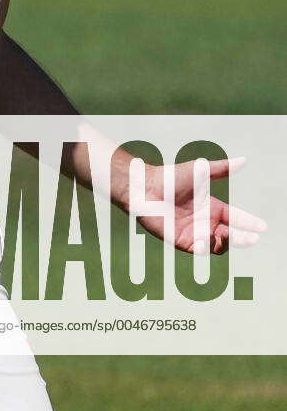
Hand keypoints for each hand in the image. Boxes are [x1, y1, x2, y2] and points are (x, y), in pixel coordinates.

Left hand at [140, 158, 265, 255]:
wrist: (146, 188)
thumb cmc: (170, 177)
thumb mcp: (199, 171)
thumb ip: (222, 168)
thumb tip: (244, 160)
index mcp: (212, 207)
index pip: (236, 218)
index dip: (250, 222)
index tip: (263, 226)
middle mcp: (206, 222)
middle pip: (232, 235)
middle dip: (244, 238)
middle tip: (253, 237)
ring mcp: (195, 233)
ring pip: (219, 246)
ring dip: (226, 243)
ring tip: (224, 234)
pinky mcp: (182, 242)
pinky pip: (200, 250)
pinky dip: (207, 247)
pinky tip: (207, 238)